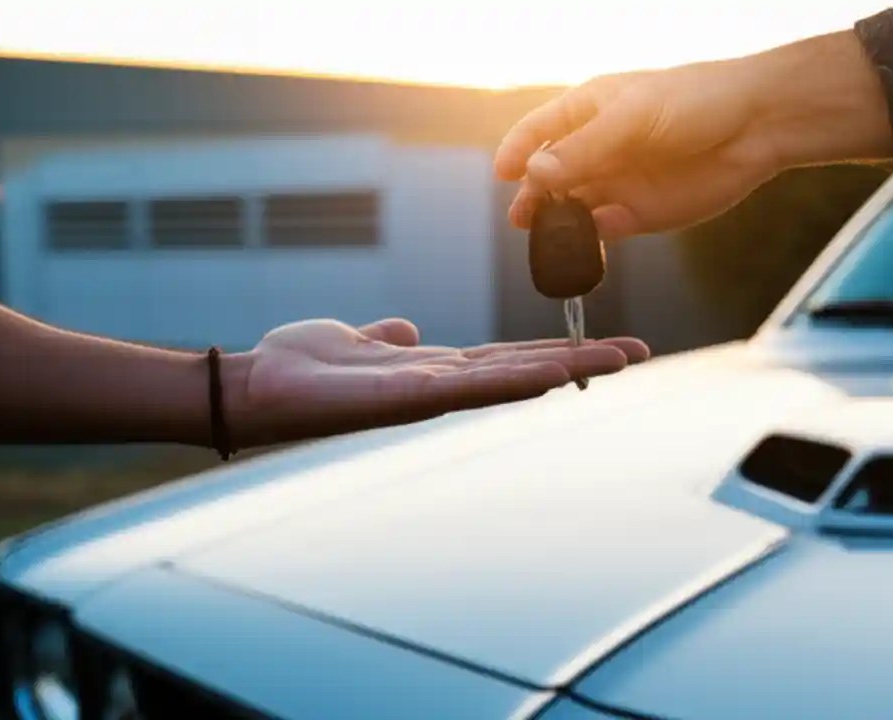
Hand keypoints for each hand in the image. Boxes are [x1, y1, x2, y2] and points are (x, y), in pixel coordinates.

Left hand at [223, 318, 649, 446]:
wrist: (254, 388)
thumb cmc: (299, 368)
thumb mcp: (352, 341)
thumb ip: (385, 338)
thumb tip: (405, 329)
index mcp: (431, 371)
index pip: (506, 358)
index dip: (556, 351)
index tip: (603, 344)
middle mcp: (438, 387)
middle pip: (522, 371)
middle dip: (580, 362)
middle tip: (638, 353)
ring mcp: (425, 395)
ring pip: (507, 381)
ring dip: (563, 370)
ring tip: (614, 359)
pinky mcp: (402, 398)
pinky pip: (464, 387)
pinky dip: (510, 380)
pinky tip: (548, 372)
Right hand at [495, 31, 892, 241]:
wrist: (756, 126)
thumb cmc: (695, 101)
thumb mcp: (633, 117)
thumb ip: (584, 149)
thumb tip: (535, 173)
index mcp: (589, 111)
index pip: (538, 131)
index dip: (517, 151)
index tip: (502, 173)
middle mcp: (597, 150)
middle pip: (549, 178)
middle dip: (533, 197)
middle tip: (523, 218)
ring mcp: (617, 183)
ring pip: (572, 209)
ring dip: (560, 223)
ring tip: (552, 236)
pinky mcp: (640, 214)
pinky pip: (605, 229)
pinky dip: (596, 235)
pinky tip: (601, 230)